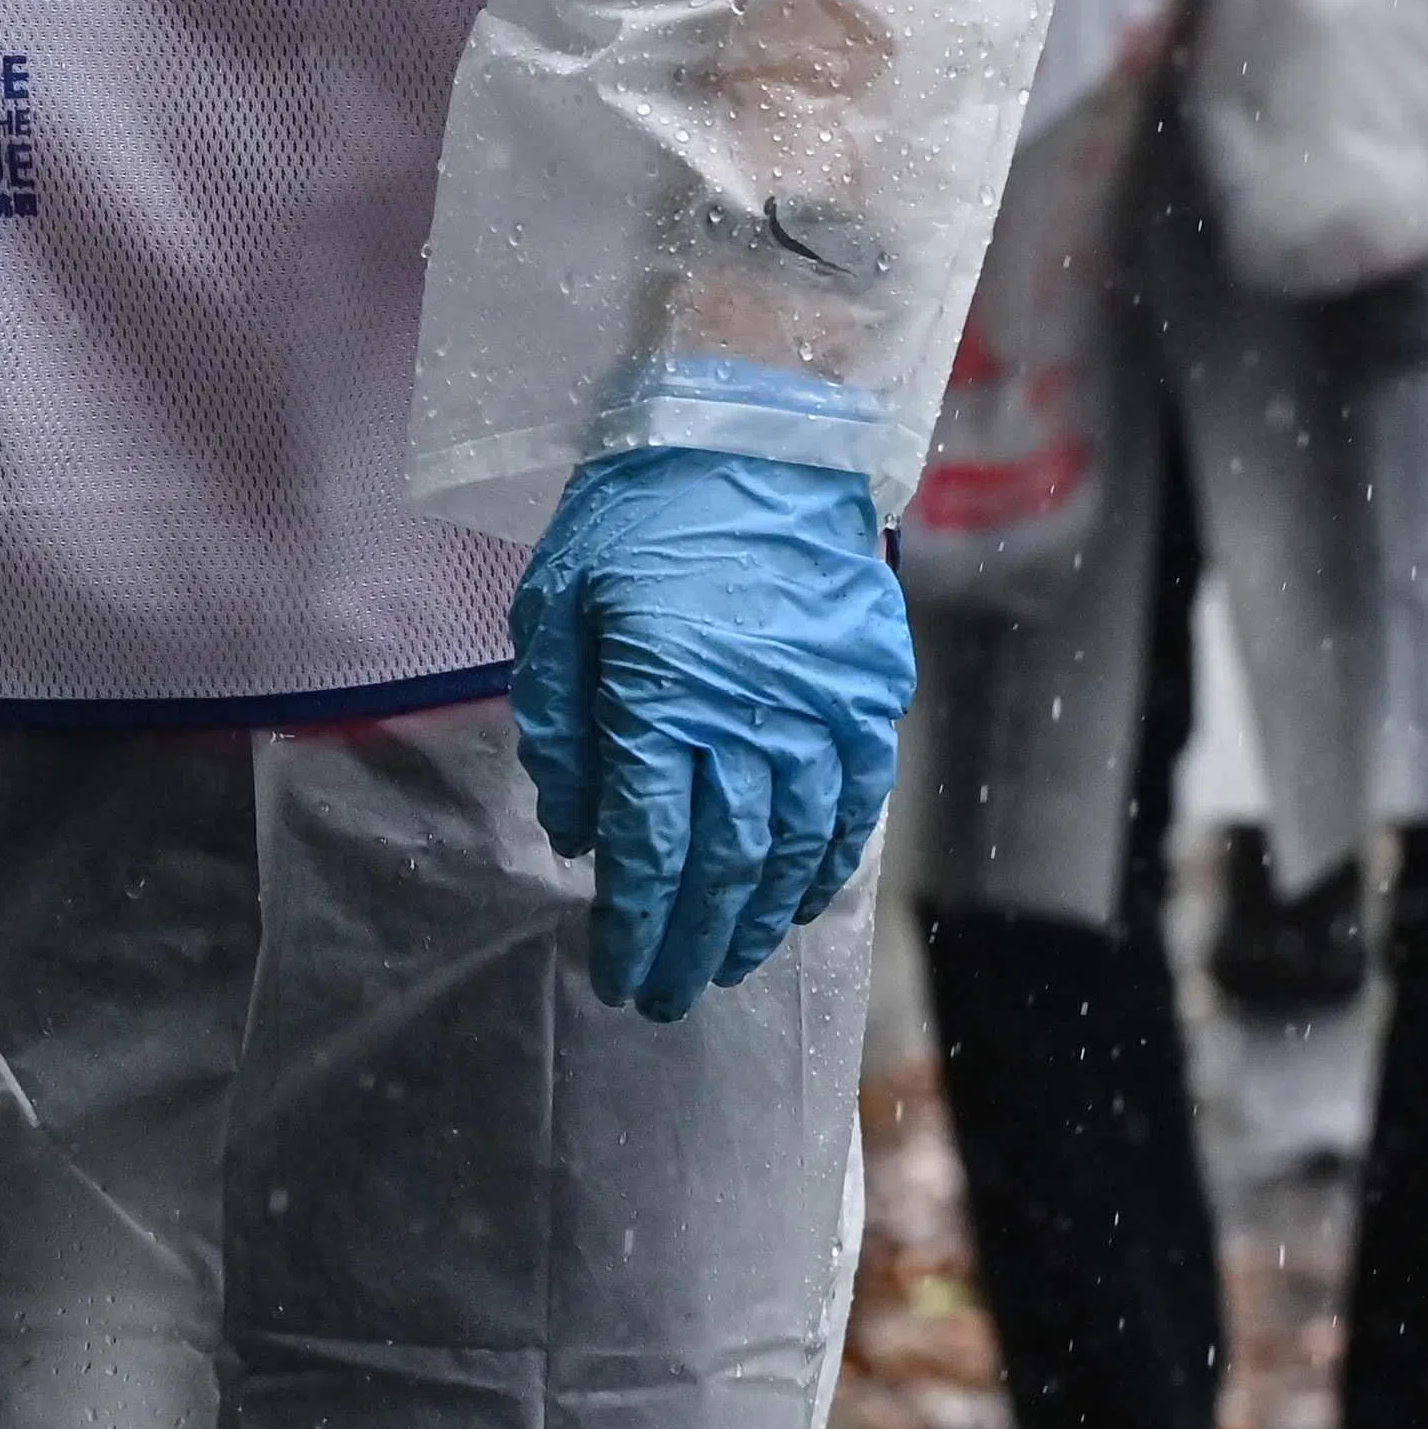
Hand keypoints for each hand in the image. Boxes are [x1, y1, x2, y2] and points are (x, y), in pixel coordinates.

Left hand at [508, 443, 912, 1022]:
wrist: (756, 432)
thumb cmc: (640, 514)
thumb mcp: (558, 607)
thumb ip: (564, 729)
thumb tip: (580, 835)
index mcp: (662, 698)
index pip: (648, 848)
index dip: (634, 924)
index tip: (619, 972)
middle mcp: (750, 719)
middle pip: (721, 867)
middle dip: (689, 944)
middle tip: (665, 996)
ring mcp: (820, 712)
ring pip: (792, 850)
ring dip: (755, 921)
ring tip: (723, 961)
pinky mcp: (869, 696)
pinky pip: (852, 809)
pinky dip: (822, 868)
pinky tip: (793, 902)